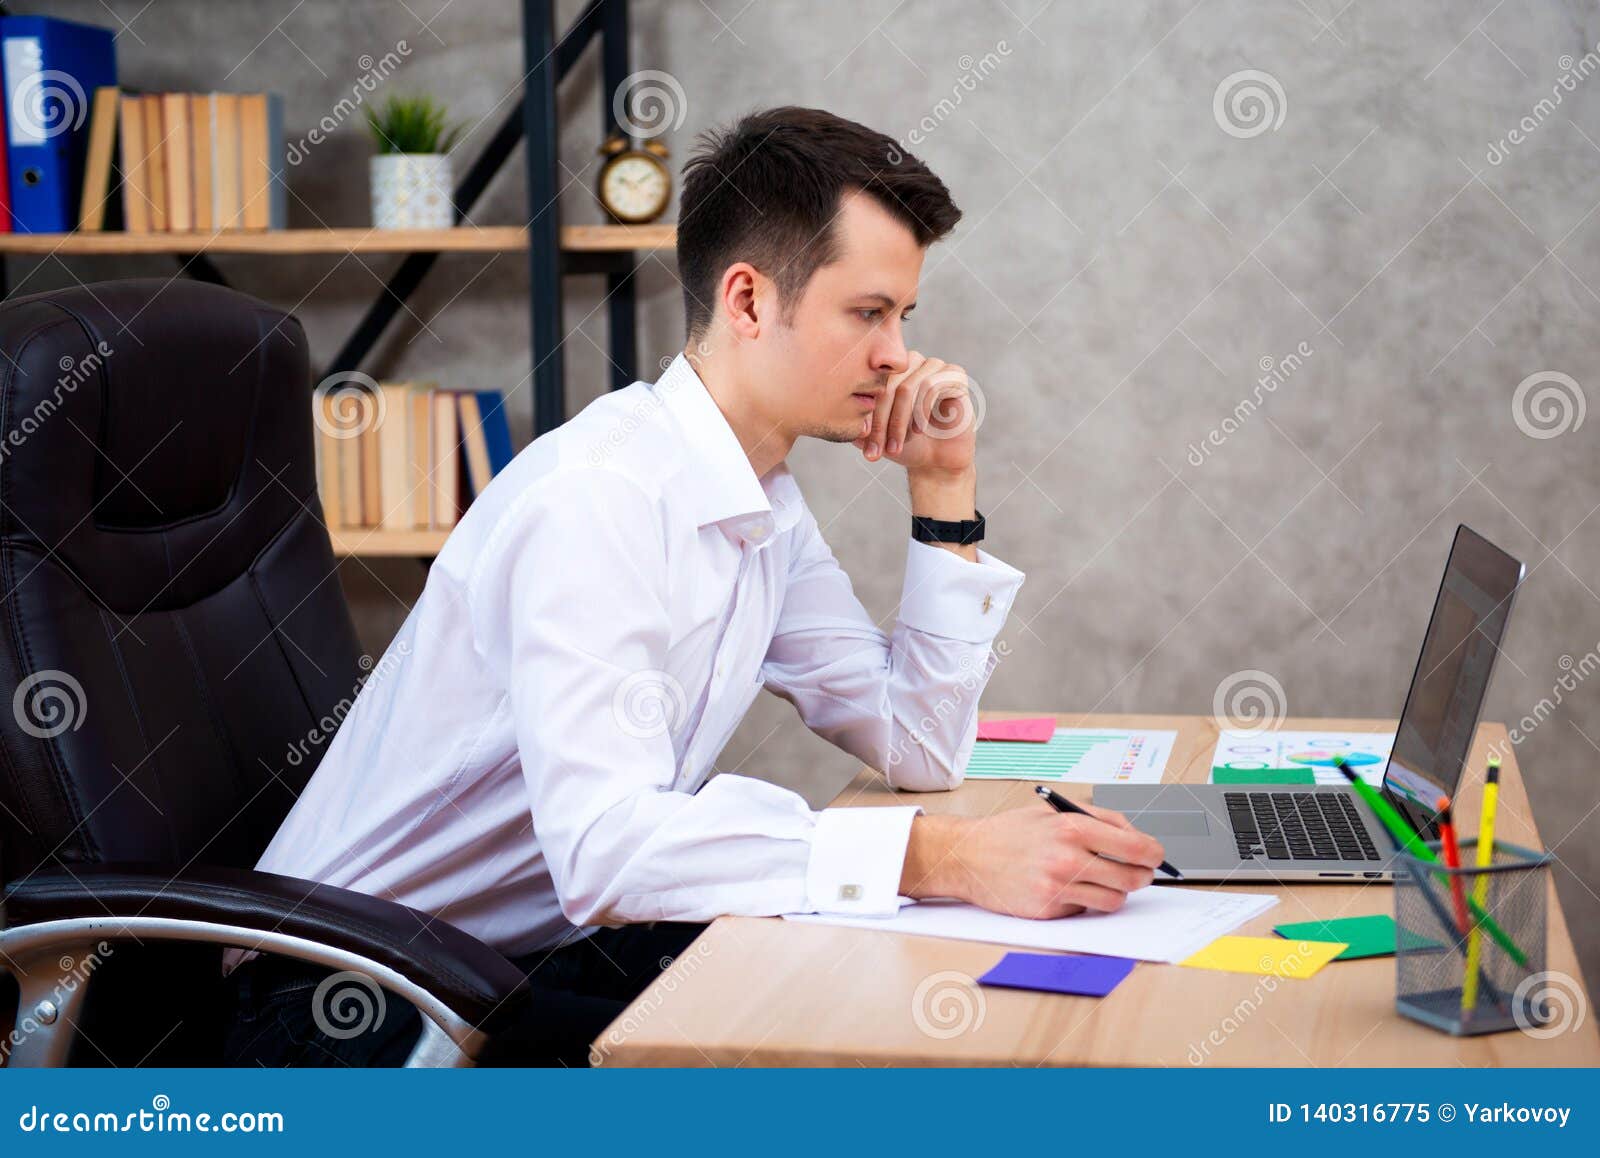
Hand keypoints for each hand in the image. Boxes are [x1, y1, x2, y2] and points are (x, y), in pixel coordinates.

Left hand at [855, 350, 977, 475]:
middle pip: (888, 385)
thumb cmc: (904, 444)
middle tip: (879, 450)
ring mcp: (934, 365)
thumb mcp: (876, 436)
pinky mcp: (955, 374)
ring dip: (900, 422)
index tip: (865, 444)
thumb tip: (851, 419)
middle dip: (881, 422)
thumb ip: (860, 425)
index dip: (867, 415)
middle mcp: (910, 362)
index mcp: (888, 370)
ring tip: (899, 444)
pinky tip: (919, 431)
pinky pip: (932, 386)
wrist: (936, 460)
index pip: (870, 385)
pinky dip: (921, 413)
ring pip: (908, 388)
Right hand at [899, 801, 1166, 918]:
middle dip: (1142, 876)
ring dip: (1115, 891)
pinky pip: (1085, 911)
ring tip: (1101, 880)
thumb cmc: (1010, 833)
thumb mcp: (1053, 811)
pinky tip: (1068, 887)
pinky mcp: (1049, 911)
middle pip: (1132, 878)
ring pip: (1114, 900)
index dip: (1154, 853)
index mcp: (1073, 828)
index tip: (1156, 855)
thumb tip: (1135, 836)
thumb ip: (1097, 819)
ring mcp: (1058, 889)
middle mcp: (1068, 859)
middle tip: (1140, 872)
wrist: (968, 857)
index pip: (1136, 847)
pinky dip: (1085, 901)